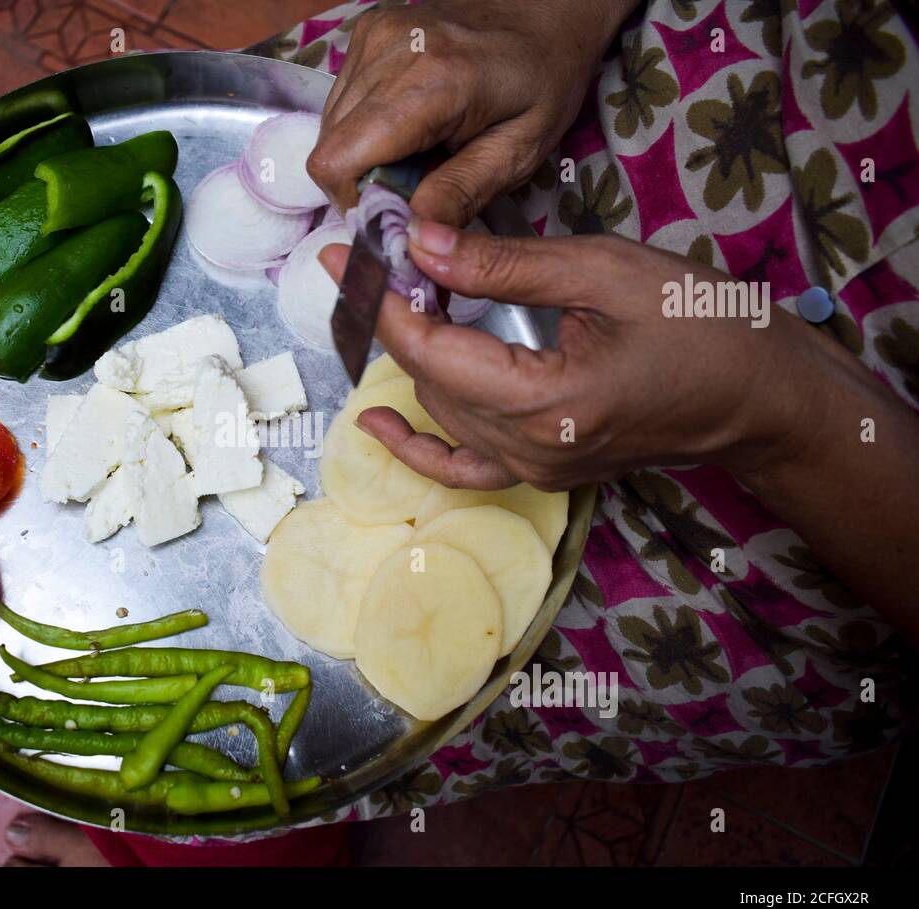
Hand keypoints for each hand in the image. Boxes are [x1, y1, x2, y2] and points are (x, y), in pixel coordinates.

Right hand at [307, 0, 636, 224]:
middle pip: (329, 148)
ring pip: (331, 128)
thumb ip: (460, 195)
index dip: (355, 201)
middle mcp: (388, 51)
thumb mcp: (518, 152)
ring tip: (417, 148)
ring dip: (364, 154)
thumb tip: (414, 239)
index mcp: (429, 82)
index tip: (396, 211)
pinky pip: (341, 101)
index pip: (338, 161)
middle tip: (415, 183)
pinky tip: (409, 122)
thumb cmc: (542, 82)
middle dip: (363, 181)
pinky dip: (366, 125)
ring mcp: (373, 36)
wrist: (544, 14)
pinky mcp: (367, 32)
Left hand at [317, 222, 839, 492]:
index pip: (430, 350)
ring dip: (416, 355)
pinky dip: (420, 445)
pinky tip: (377, 423)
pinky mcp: (543, 473)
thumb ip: (505, 264)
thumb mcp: (604, 272)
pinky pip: (463, 468)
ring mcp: (535, 471)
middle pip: (429, 379)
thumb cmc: (702, 323)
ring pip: (442, 410)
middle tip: (381, 258)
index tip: (338, 257)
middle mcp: (529, 451)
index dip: (379, 300)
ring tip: (398, 296)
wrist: (760, 393)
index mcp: (543, 404)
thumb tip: (422, 245)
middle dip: (397, 317)